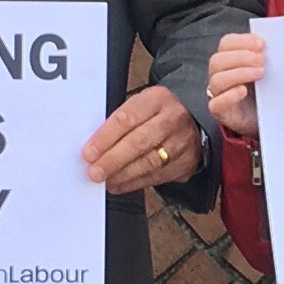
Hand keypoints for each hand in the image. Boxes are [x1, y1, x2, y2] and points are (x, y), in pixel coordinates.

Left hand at [81, 83, 204, 197]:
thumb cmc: (158, 112)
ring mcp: (183, 142)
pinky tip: (121, 185)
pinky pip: (159, 176)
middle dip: (113, 160)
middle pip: (139, 142)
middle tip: (95, 172)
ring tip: (106, 181)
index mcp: (157, 99)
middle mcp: (173, 119)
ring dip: (123, 175)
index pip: (127, 119)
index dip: (105, 138)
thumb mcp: (141, 105)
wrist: (194, 118)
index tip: (89, 153)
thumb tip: (94, 146)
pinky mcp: (187, 162)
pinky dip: (136, 183)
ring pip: (150, 162)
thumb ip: (120, 121)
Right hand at [206, 31, 265, 143]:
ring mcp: (217, 93)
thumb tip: (275, 45)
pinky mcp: (220, 111)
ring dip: (239, 74)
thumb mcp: (264, 70)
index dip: (242, 41)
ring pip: (217, 80)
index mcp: (229, 59)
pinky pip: (216, 103)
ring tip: (260, 74)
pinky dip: (229, 95)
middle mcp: (219, 74)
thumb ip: (265, 56)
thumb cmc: (262, 91)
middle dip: (241, 57)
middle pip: (218, 60)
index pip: (226, 43)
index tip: (261, 44)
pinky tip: (243, 91)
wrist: (262, 117)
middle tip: (262, 60)